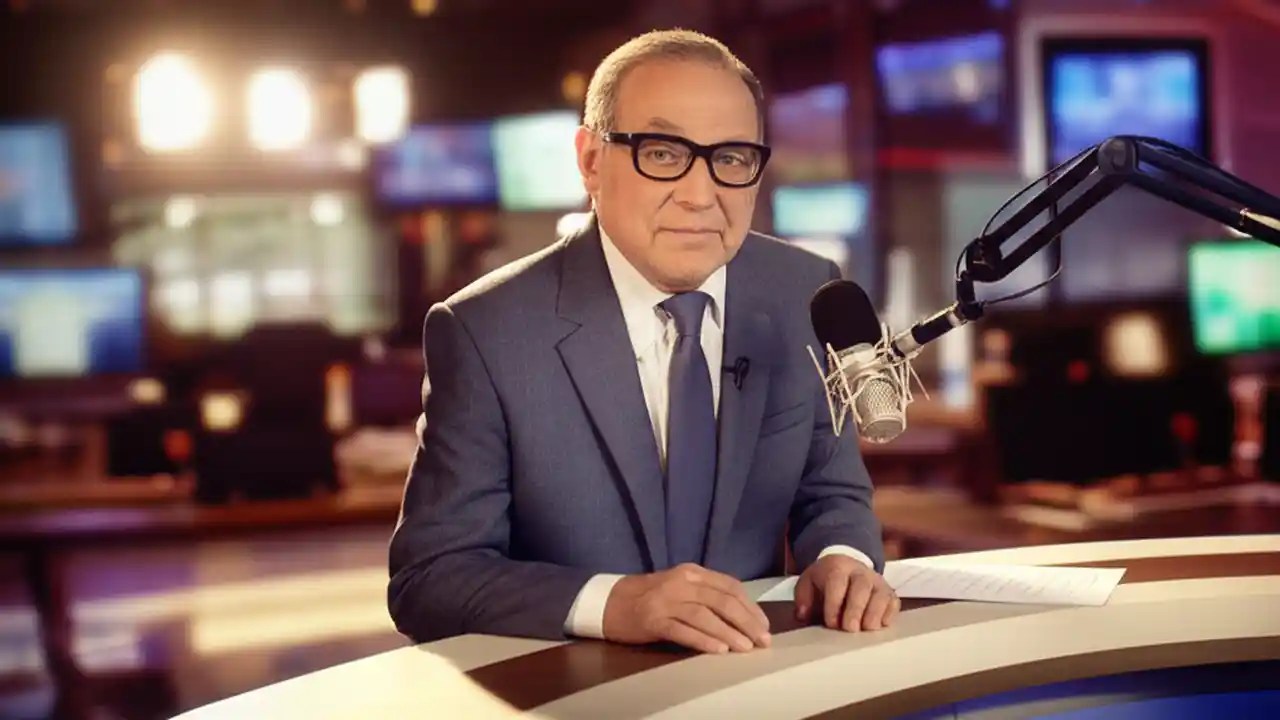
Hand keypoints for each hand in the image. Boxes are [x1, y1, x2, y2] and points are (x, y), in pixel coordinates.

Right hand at [602, 563, 771, 653]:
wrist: (611, 601)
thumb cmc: (652, 596)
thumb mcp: (682, 586)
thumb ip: (708, 594)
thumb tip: (744, 615)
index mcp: (693, 572)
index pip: (730, 586)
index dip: (751, 607)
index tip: (765, 625)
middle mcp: (682, 583)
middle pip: (722, 600)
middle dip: (747, 622)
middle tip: (763, 641)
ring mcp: (666, 601)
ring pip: (705, 615)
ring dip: (729, 633)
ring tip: (746, 648)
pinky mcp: (653, 620)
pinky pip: (683, 631)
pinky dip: (703, 641)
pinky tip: (718, 651)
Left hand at [794, 555, 898, 631]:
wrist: (845, 565)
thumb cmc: (825, 580)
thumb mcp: (807, 584)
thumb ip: (802, 599)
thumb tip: (803, 615)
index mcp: (837, 567)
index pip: (837, 582)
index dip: (834, 603)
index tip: (831, 623)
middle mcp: (860, 572)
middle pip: (861, 587)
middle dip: (856, 609)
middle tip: (850, 629)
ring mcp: (877, 581)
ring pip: (881, 594)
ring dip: (874, 613)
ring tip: (867, 630)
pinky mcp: (889, 592)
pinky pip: (894, 602)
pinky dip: (889, 614)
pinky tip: (881, 625)